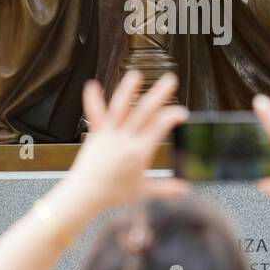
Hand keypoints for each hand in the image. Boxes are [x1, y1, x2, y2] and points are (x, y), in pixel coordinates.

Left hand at [56, 71, 188, 219]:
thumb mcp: (144, 191)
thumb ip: (165, 188)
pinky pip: (94, 115)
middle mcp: (125, 140)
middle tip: (170, 80)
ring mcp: (109, 135)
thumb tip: (184, 188)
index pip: (159, 128)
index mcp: (139, 152)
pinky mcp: (96, 134)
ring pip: (120, 109)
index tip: (182, 111)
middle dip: (159, 95)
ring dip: (128, 90)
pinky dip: (92, 100)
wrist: (86, 194)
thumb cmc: (113, 193)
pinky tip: (91, 85)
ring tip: (136, 74)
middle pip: (144, 113)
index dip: (172, 117)